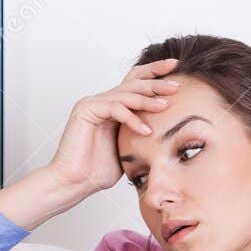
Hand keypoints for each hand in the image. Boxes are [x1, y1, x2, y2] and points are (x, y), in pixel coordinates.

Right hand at [47, 59, 180, 196]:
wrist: (73, 183)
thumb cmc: (96, 172)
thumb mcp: (128, 151)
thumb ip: (141, 137)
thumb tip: (166, 136)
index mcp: (113, 107)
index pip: (136, 82)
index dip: (155, 73)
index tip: (176, 68)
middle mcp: (103, 100)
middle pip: (134, 83)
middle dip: (157, 83)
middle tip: (177, 85)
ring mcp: (93, 103)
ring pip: (126, 94)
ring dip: (147, 100)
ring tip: (165, 106)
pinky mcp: (86, 110)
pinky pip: (115, 109)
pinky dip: (132, 119)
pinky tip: (146, 131)